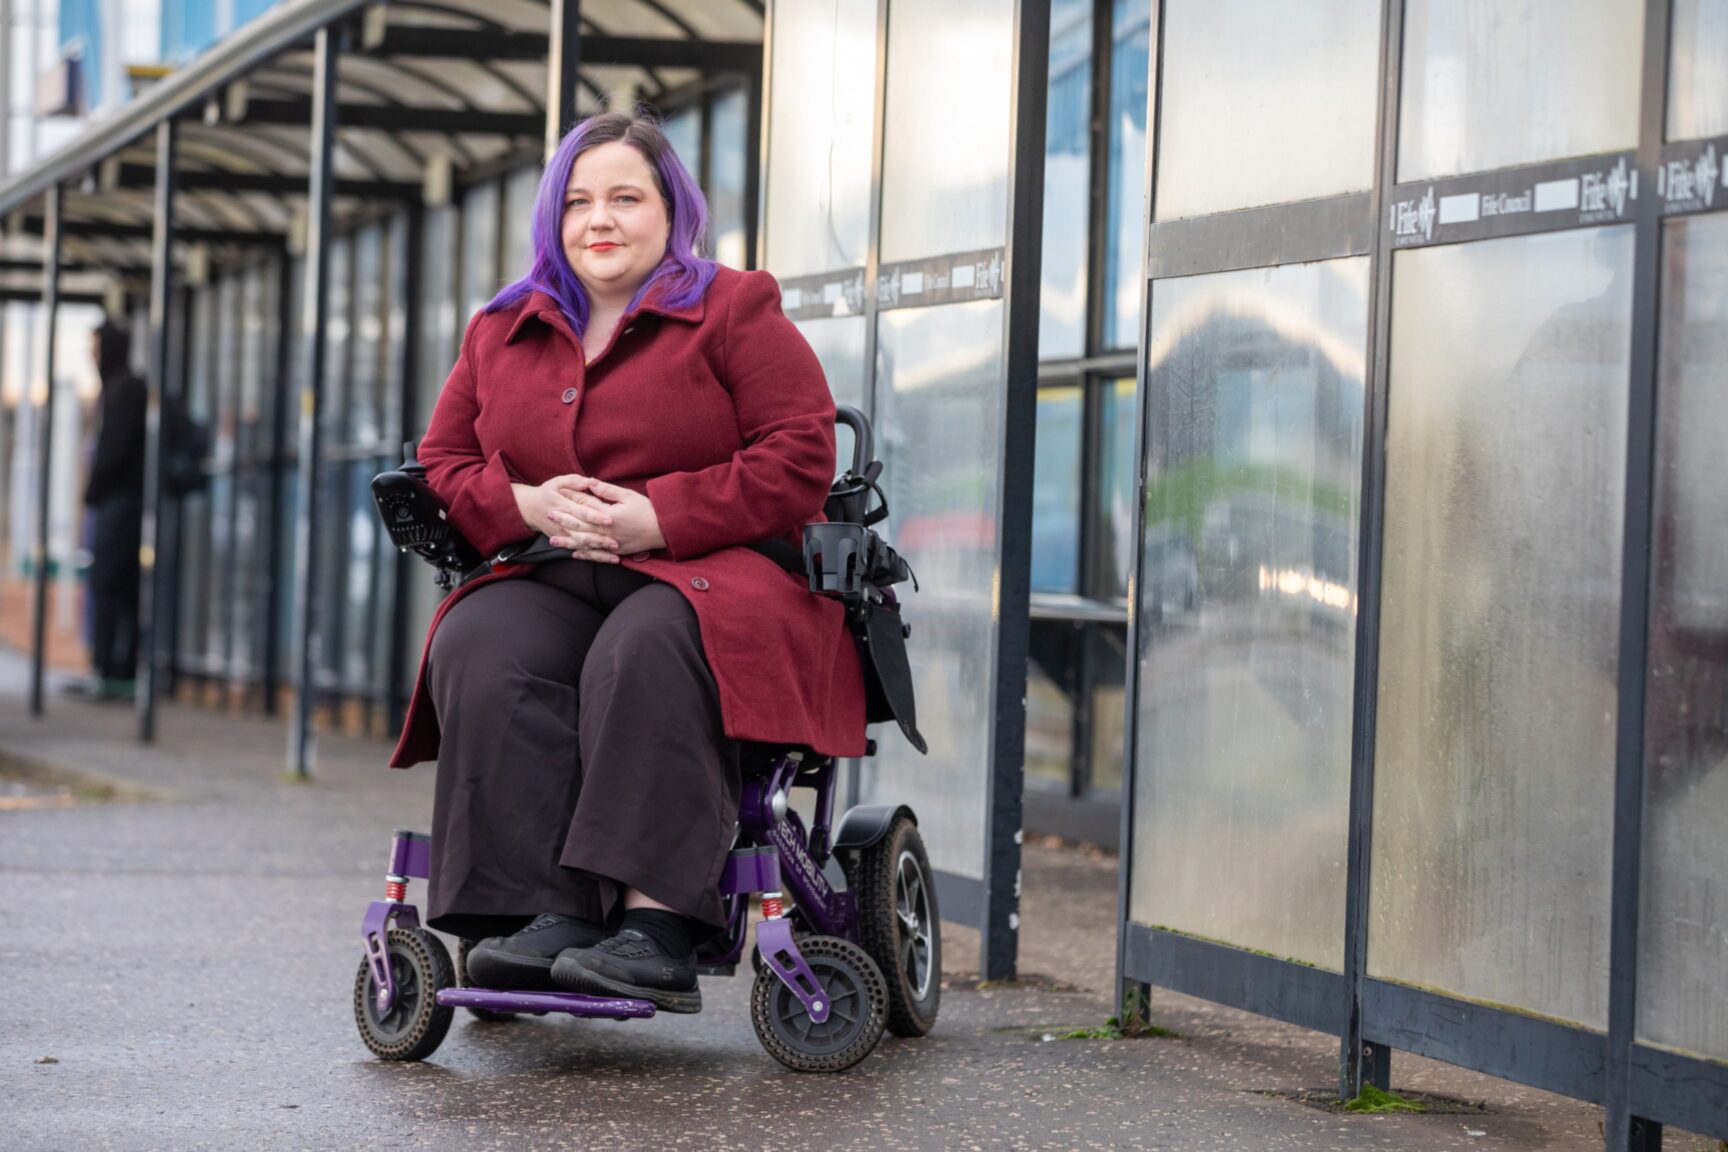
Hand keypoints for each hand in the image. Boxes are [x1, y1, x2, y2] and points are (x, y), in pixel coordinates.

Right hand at [512, 475, 619, 561]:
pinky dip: (593, 556)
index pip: (581, 512)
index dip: (595, 516)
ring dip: (598, 551)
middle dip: (599, 539)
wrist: (529, 508)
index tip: (610, 520)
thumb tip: (589, 481)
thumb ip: (573, 481)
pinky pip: (579, 551)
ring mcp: (562, 534)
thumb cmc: (546, 492)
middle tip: (616, 542)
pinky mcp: (564, 541)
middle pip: (582, 533)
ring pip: (582, 545)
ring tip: (615, 556)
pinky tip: (607, 559)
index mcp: (563, 505)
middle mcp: (563, 523)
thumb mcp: (557, 482)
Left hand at [547, 476, 665, 557]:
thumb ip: (607, 491)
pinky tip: (574, 554)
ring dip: (568, 542)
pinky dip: (585, 555)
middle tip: (548, 516)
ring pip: (585, 544)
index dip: (570, 503)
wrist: (664, 530)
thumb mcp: (628, 496)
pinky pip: (598, 555)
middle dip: (563, 521)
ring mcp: (611, 544)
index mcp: (609, 516)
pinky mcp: (617, 552)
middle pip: (580, 527)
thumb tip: (589, 482)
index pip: (585, 508)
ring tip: (552, 541)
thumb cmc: (648, 510)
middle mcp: (607, 532)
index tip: (557, 499)